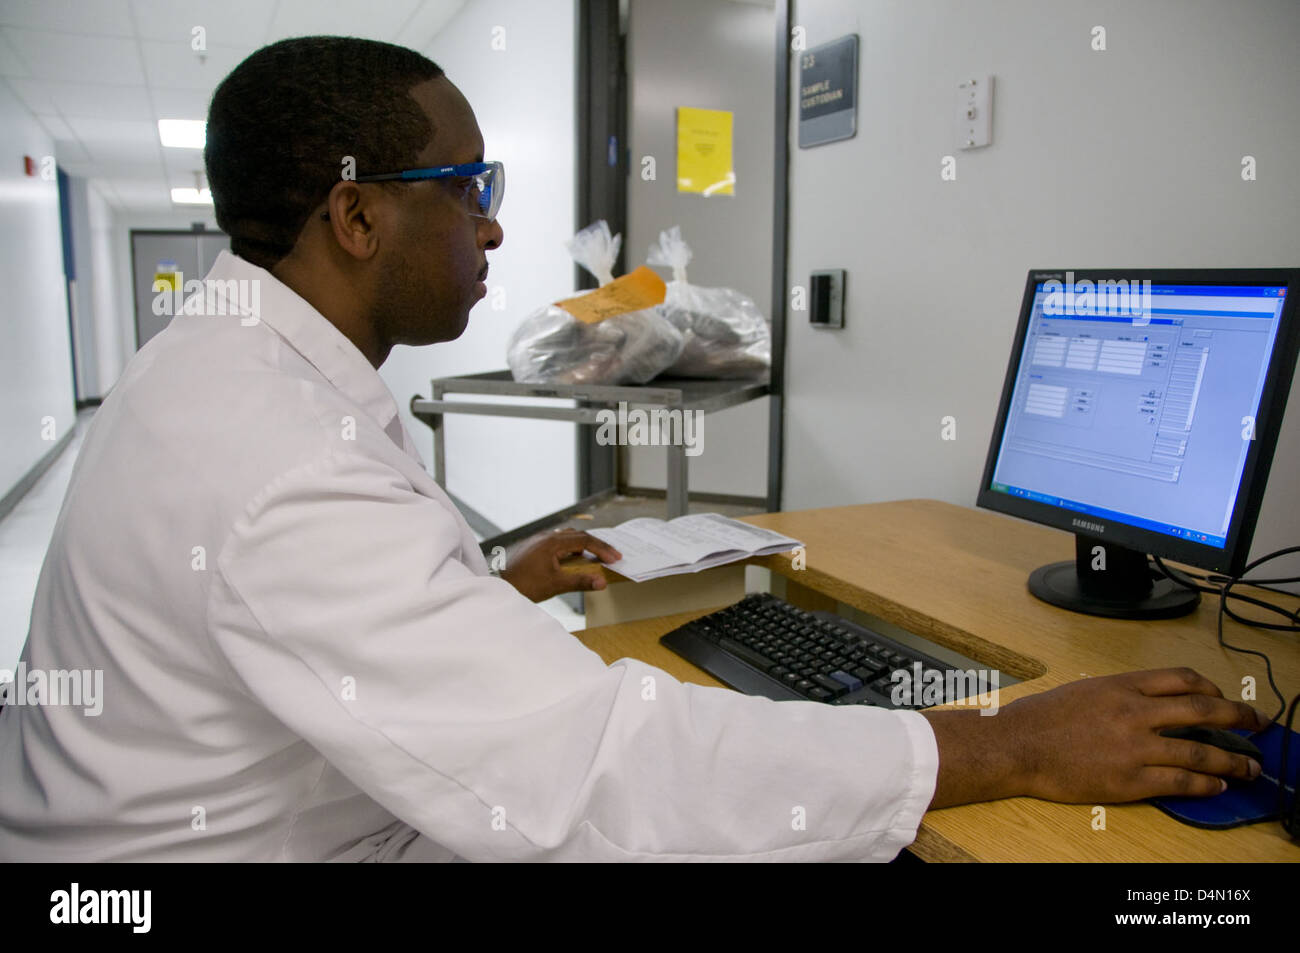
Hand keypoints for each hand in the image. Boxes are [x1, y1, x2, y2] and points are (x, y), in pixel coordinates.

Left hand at [498, 529, 622, 602]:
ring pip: (567, 538)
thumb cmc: (524, 585)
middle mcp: (546, 537)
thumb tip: (602, 582)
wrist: (499, 586)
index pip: (584, 540)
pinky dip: (571, 549)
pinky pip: (558, 542)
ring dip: (583, 545)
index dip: (602, 549)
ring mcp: (539, 541)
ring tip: (595, 557)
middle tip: (610, 556)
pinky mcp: (534, 547)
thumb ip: (581, 581)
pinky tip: (573, 560)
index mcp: (553, 542)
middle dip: (596, 545)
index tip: (615, 558)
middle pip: (578, 535)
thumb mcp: (556, 585)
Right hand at [922, 667, 1268, 808]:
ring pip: (1199, 750)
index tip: (1224, 697)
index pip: (1182, 679)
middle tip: (1258, 723)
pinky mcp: (1128, 780)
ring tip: (1249, 766)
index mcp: (1121, 686)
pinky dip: (1205, 784)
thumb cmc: (1042, 719)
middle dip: (1238, 716)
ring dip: (1231, 759)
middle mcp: (1133, 712)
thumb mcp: (1084, 690)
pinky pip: (1179, 781)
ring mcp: (1133, 747)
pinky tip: (1217, 786)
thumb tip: (1152, 702)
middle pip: (1202, 709)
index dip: (1212, 687)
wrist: (1016, 746)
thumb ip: (1121, 694)